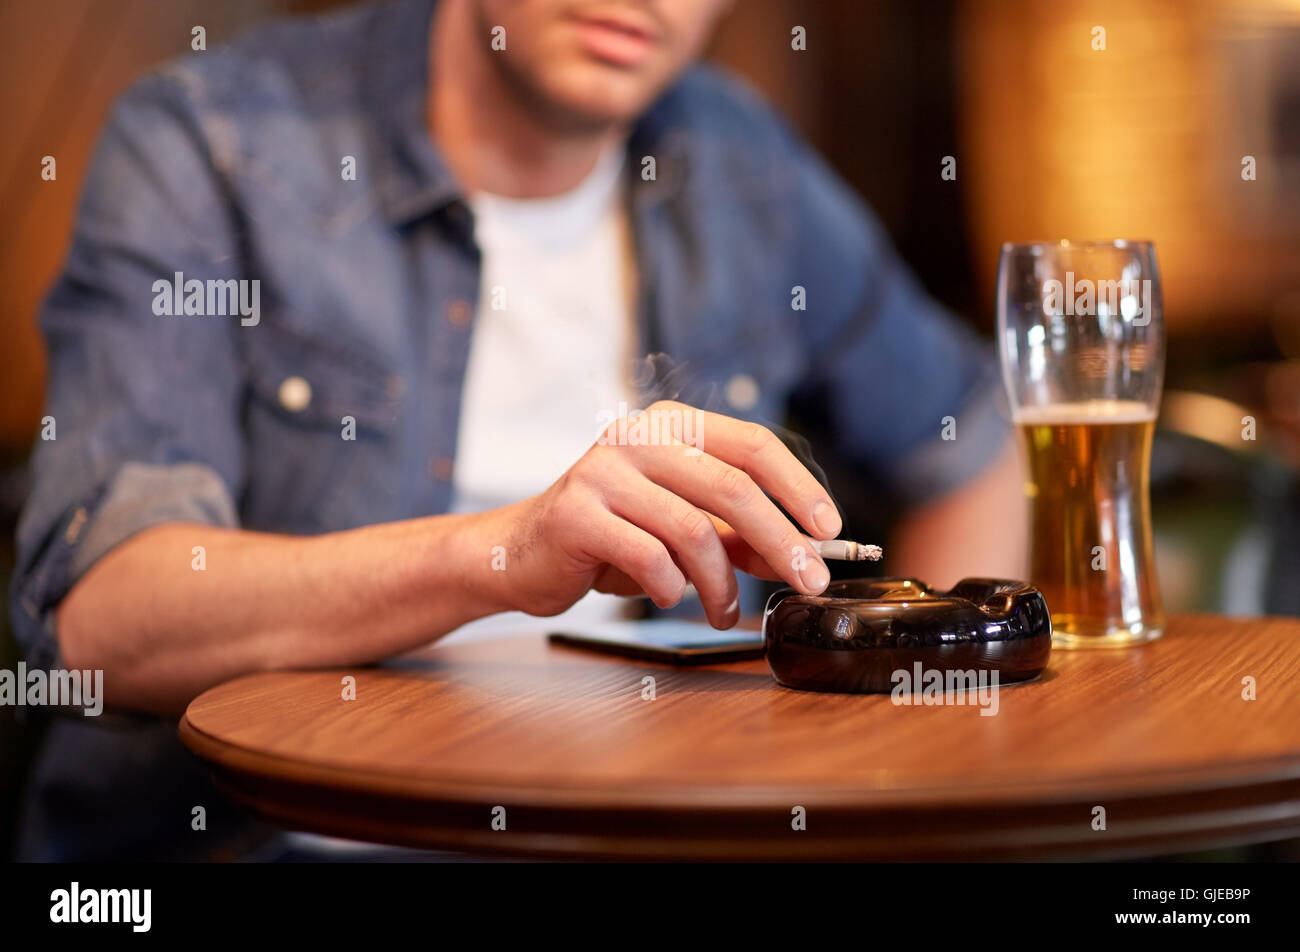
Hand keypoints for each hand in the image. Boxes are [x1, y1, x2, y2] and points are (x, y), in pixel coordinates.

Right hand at [490, 401, 842, 628]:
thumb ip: (736, 535)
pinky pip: (649, 558)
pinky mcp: (576, 512)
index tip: (829, 530)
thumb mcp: (680, 528)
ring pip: (693, 530)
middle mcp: (637, 436)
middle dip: (780, 541)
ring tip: (726, 613)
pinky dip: (671, 588)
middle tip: (809, 581)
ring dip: (722, 583)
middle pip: (733, 487)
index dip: (798, 487)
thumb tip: (801, 555)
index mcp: (670, 425)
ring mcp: (603, 471)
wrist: (520, 553)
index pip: (752, 444)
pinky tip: (669, 597)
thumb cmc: (608, 537)